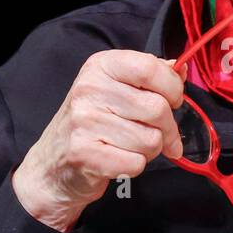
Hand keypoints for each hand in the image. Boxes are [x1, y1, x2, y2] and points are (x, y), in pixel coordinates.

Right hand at [13, 50, 184, 231]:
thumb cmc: (92, 122)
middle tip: (161, 135)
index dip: (173, 89)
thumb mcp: (116, 89)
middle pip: (157, 108)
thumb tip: (180, 68)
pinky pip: (136, 163)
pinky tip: (119, 159)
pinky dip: (135, 166)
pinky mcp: (84, 153)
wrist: (52, 164)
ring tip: (131, 146)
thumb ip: (150, 76)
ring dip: (149, 150)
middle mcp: (89, 89)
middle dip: (168, 128)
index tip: (174, 101)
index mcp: (101, 66)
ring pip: (151, 139)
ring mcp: (84, 121)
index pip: (150, 68)